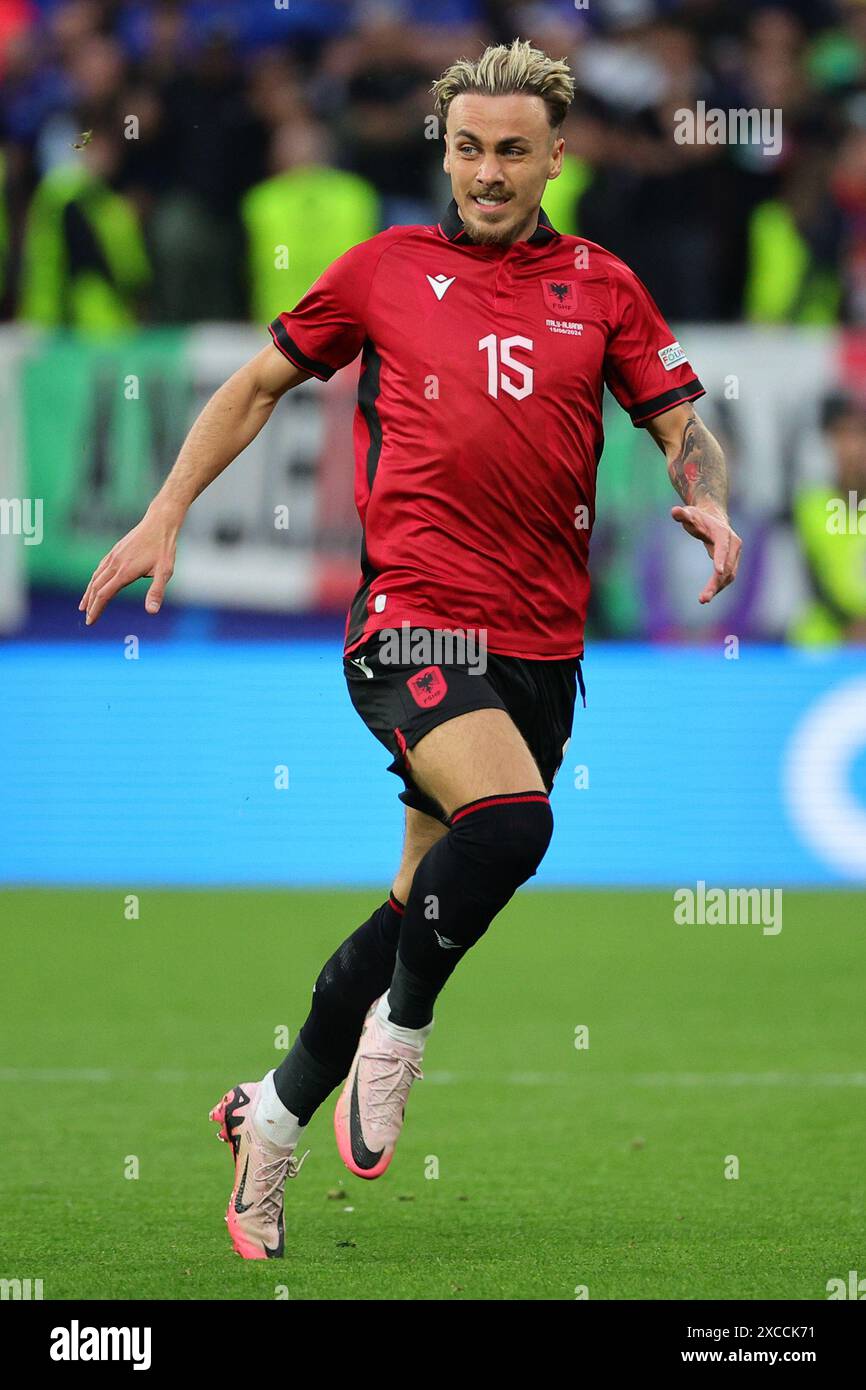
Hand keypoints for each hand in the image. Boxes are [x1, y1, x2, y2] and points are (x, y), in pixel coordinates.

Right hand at [79, 504, 181, 624]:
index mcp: (125, 572)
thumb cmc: (164, 548)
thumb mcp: (165, 572)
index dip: (96, 609)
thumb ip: (156, 592)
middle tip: (87, 619)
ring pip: (95, 578)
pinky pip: (99, 568)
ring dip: (88, 593)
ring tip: (83, 605)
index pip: (104, 595)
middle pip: (96, 588)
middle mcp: (115, 564)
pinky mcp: (115, 551)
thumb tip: (152, 611)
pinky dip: (94, 580)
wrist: (159, 523)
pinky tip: (94, 584)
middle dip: (91, 605)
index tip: (91, 621)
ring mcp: (113, 556)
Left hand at [671, 504, 741, 604]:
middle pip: (727, 566)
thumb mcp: (689, 514)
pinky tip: (707, 595)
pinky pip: (728, 577)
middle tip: (703, 598)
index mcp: (723, 532)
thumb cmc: (698, 517)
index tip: (718, 572)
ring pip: (729, 575)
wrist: (714, 518)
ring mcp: (735, 554)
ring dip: (717, 588)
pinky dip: (719, 587)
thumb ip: (682, 514)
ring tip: (703, 600)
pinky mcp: (733, 562)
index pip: (723, 547)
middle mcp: (733, 544)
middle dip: (716, 583)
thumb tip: (674, 511)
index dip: (721, 559)